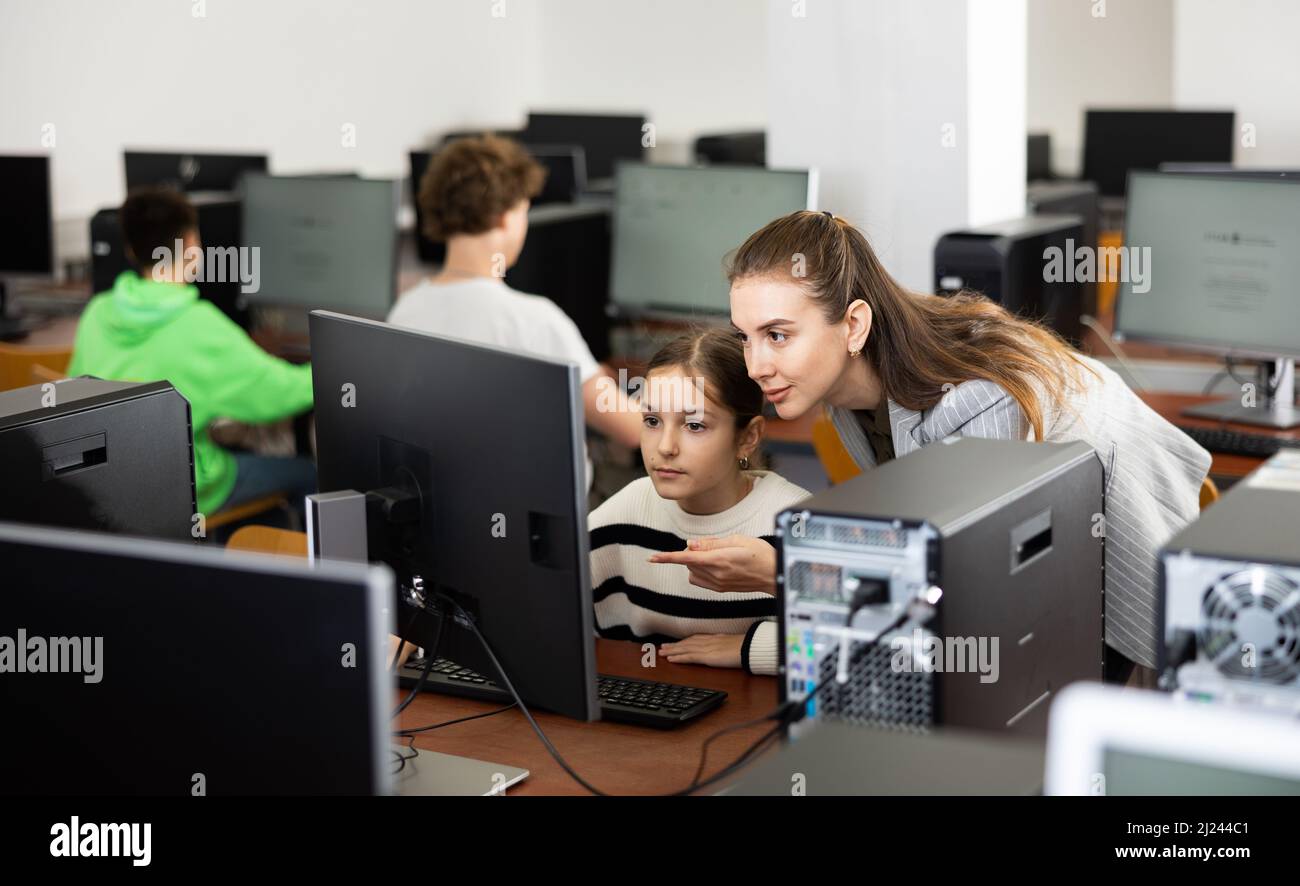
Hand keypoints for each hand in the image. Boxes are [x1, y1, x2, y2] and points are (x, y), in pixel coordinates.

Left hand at [648, 535, 777, 594]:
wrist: (775, 574)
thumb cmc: (761, 554)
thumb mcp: (737, 540)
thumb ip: (711, 543)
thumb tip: (690, 544)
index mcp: (719, 560)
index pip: (686, 558)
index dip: (667, 557)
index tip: (652, 557)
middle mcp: (716, 574)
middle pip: (689, 562)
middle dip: (692, 552)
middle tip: (712, 545)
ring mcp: (718, 584)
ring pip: (692, 572)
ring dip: (696, 562)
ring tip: (718, 556)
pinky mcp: (720, 589)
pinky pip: (699, 580)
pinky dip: (700, 571)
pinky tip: (715, 566)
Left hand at [660, 633, 744, 667]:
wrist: (749, 648)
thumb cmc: (745, 647)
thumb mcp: (733, 644)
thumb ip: (725, 645)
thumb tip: (723, 648)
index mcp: (715, 638)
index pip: (695, 639)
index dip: (684, 641)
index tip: (676, 642)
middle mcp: (708, 641)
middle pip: (687, 643)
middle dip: (674, 645)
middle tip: (662, 647)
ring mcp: (706, 648)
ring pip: (685, 649)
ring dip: (672, 651)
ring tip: (662, 653)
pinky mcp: (706, 656)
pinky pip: (689, 657)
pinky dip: (679, 658)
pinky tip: (671, 659)